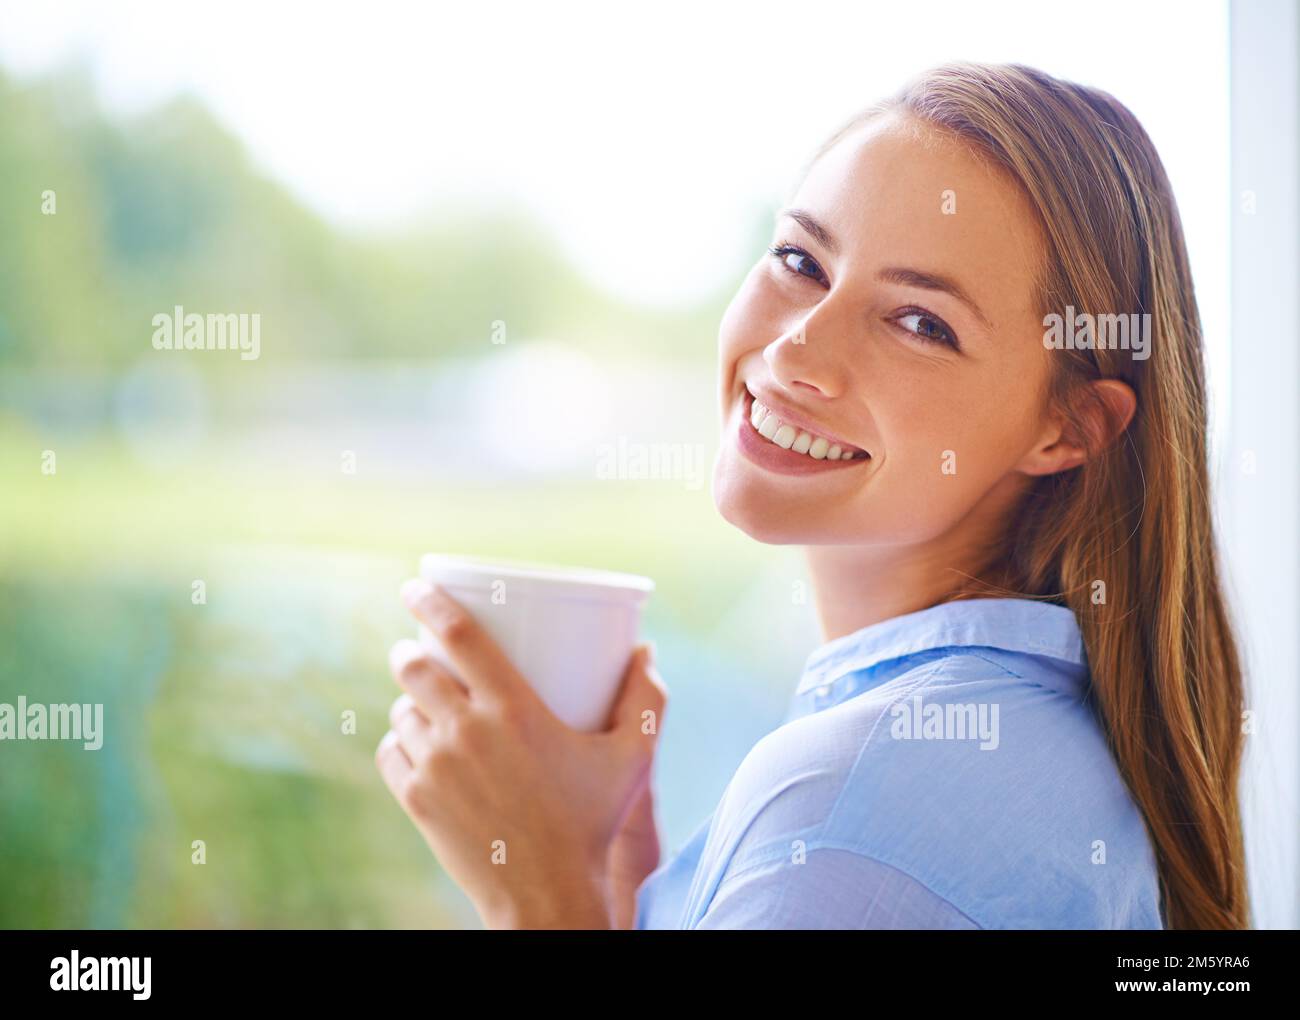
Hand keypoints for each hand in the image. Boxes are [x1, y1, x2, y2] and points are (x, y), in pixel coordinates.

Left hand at [375, 578, 666, 928]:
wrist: (547, 896)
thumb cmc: (592, 824)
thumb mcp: (632, 759)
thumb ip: (646, 701)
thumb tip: (645, 652)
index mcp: (514, 710)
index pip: (458, 635)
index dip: (430, 600)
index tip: (416, 584)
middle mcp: (467, 731)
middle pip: (415, 667)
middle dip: (410, 651)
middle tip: (420, 652)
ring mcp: (436, 767)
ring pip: (402, 711)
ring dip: (410, 702)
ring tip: (427, 706)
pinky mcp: (417, 801)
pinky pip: (392, 752)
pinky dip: (401, 742)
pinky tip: (418, 744)